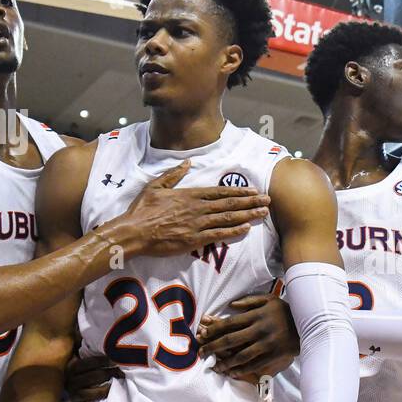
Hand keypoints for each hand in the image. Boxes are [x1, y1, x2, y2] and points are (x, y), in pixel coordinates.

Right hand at [65, 353, 119, 401]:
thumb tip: (112, 346)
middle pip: (90, 377)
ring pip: (85, 393)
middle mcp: (70, 381)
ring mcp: (72, 395)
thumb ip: (94, 352)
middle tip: (121, 373)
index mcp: (72, 367)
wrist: (83, 391)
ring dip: (102, 390)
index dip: (102, 361)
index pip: (86, 363)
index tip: (116, 360)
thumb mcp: (91, 362)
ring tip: (114, 386)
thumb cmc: (92, 373)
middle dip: (108, 374)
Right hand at [116, 161, 270, 257]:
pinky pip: (218, 235)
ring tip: (262, 213)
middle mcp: (197, 208)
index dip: (239, 192)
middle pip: (229, 204)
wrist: (134, 231)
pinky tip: (246, 229)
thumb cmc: (142, 209)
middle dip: (250, 202)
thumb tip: (188, 162)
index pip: (220, 192)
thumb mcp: (156, 185)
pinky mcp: (194, 240)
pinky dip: (233, 232)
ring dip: (247, 215)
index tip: (254, 190)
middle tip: (268, 200)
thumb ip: (174, 174)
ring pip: (227, 218)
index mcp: (189, 194)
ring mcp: (197, 224)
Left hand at [196, 293, 299, 383]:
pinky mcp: (274, 355)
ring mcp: (267, 344)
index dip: (214, 329)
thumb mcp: (269, 299)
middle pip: (231, 340)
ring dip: (225, 362)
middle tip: (201, 352)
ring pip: (241, 355)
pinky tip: (232, 372)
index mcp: (256, 315)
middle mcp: (259, 330)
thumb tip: (231, 305)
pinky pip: (255, 364)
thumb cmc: (286, 310)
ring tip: (215, 366)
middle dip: (213, 346)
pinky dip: (242, 369)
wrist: (310, 323)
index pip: (230, 323)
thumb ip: (249, 301)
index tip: (203, 334)